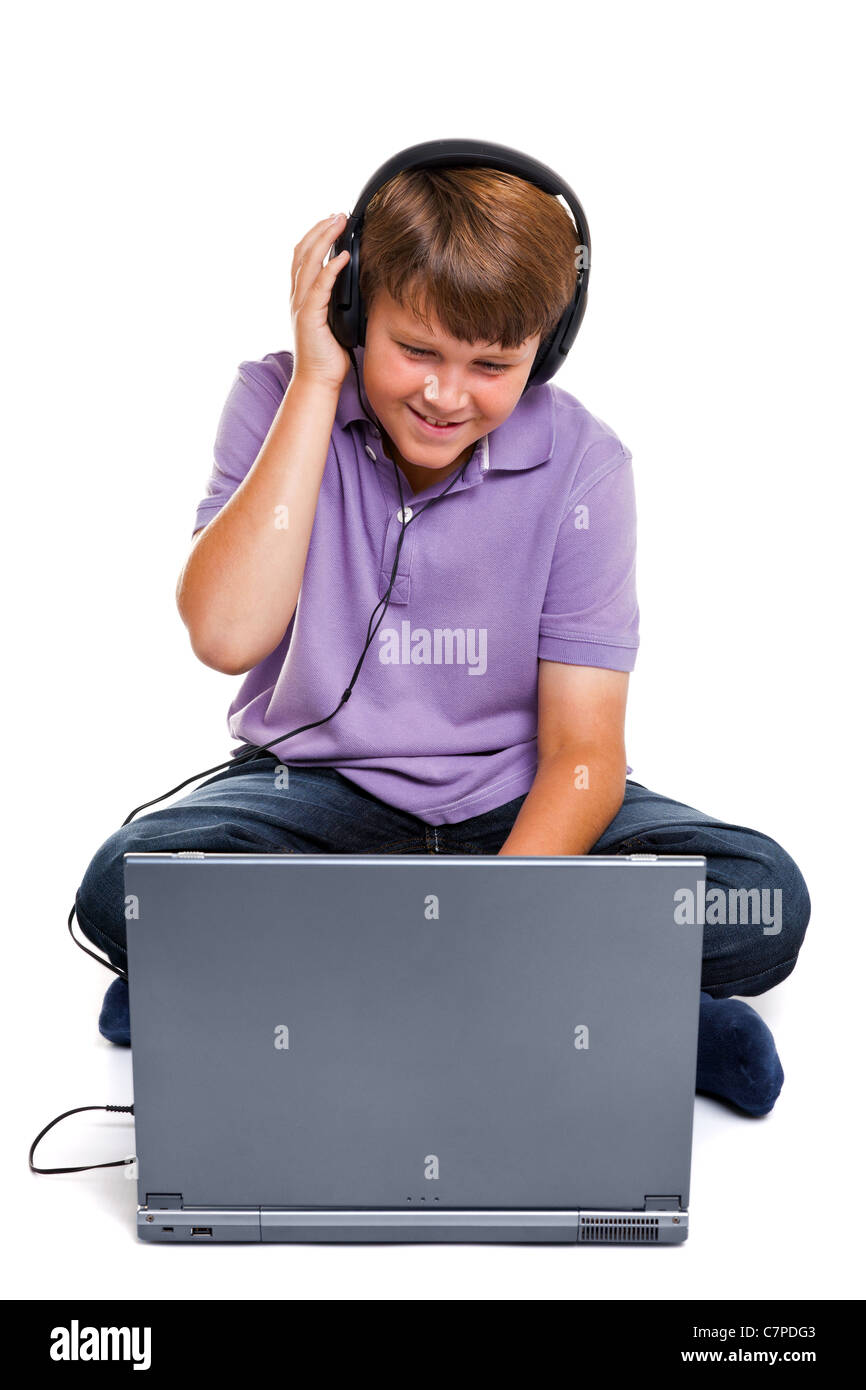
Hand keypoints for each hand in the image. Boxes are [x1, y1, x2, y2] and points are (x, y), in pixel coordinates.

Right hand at [290, 213, 351, 391]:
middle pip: (302, 253)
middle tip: (337, 215)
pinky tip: (343, 256)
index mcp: (301, 297)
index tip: (332, 223)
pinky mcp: (309, 317)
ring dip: (324, 240)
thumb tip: (356, 287)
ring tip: (339, 224)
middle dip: (320, 230)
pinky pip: (319, 286)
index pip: (303, 258)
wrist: (318, 380)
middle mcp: (297, 298)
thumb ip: (339, 302)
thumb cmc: (328, 356)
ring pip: (308, 263)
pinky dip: (330, 268)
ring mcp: (301, 306)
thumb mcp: (335, 321)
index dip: (315, 236)